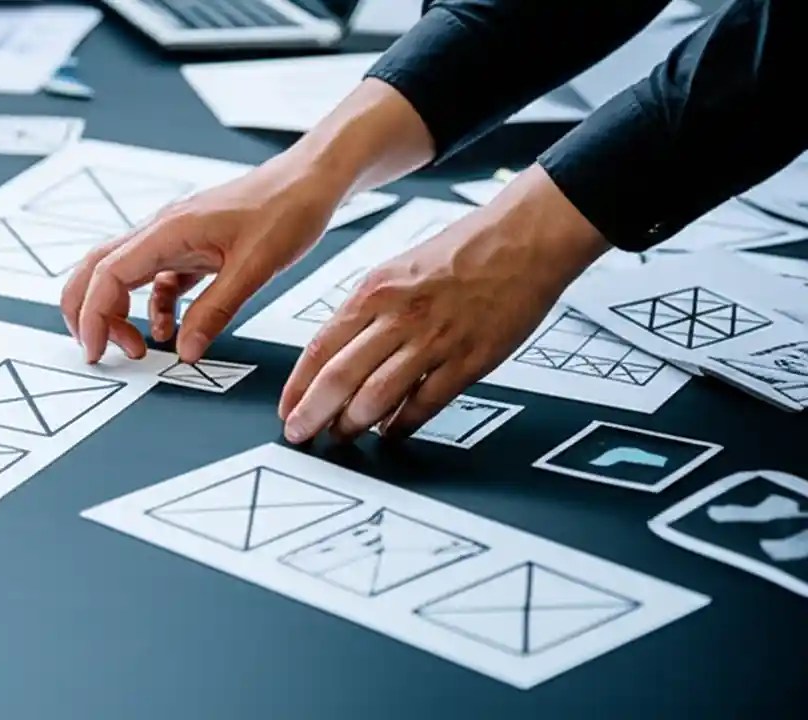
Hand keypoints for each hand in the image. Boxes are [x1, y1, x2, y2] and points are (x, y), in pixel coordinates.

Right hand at [60, 153, 345, 363]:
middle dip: (87, 312)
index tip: (97, 352)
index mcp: (168, 231)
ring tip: (139, 349)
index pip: (108, 274)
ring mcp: (174, 238)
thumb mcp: (254, 268)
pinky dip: (153, 309)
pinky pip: (156, 280)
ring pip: (122, 275)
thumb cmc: (287, 210)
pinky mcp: (191, 247)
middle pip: (98, 270)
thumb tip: (184, 351)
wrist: (310, 180)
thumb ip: (215, 311)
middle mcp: (162, 231)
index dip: (93, 316)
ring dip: (117, 312)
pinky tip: (170, 330)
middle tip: (100, 352)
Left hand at [278, 166, 609, 442]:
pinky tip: (391, 431)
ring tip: (342, 435)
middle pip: (340, 376)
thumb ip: (366, 311)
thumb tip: (337, 353)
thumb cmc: (461, 252)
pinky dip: (402, 424)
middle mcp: (398, 316)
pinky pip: (425, 403)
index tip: (287, 408)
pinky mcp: (469, 361)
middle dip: (313, 413)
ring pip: (377, 395)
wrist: (522, 238)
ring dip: (353, 423)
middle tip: (300, 434)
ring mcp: (434, 341)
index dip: (298, 386)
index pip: (321, 347)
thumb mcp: (396, 270)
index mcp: (375, 291)